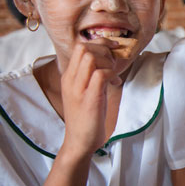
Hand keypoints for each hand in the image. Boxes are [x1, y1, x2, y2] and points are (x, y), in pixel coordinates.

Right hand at [60, 41, 121, 156]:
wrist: (79, 142)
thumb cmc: (86, 117)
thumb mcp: (86, 92)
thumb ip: (92, 76)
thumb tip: (109, 62)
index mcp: (69, 77)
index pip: (80, 47)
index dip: (99, 43)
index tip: (113, 49)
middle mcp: (70, 80)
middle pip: (84, 48)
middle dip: (104, 49)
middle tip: (114, 62)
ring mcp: (78, 89)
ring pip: (90, 58)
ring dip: (107, 61)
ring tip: (113, 73)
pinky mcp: (89, 99)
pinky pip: (100, 75)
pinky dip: (111, 74)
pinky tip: (115, 83)